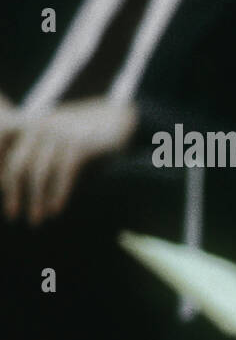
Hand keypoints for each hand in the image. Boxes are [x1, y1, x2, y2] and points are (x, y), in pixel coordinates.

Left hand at [0, 98, 137, 224]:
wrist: (119, 119)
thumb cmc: (85, 135)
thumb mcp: (55, 138)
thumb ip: (36, 153)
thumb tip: (16, 184)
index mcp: (30, 124)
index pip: (1, 145)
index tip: (3, 193)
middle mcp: (40, 127)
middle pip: (16, 165)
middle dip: (13, 193)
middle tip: (13, 215)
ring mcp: (60, 135)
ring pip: (38, 173)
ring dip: (35, 200)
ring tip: (36, 219)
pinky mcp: (79, 145)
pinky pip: (62, 174)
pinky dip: (57, 194)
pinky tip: (56, 210)